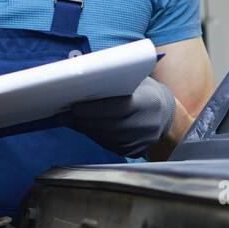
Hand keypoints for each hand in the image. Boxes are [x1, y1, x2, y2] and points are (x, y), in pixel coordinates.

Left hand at [59, 76, 176, 156]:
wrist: (164, 114)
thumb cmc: (143, 92)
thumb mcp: (134, 81)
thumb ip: (110, 81)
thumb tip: (77, 76)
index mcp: (148, 103)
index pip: (119, 108)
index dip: (95, 109)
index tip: (74, 107)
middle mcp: (147, 125)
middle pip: (109, 126)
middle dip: (83, 120)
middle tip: (64, 114)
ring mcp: (142, 141)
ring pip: (106, 138)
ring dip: (86, 129)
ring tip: (71, 120)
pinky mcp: (135, 151)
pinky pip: (109, 145)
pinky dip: (95, 136)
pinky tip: (85, 128)